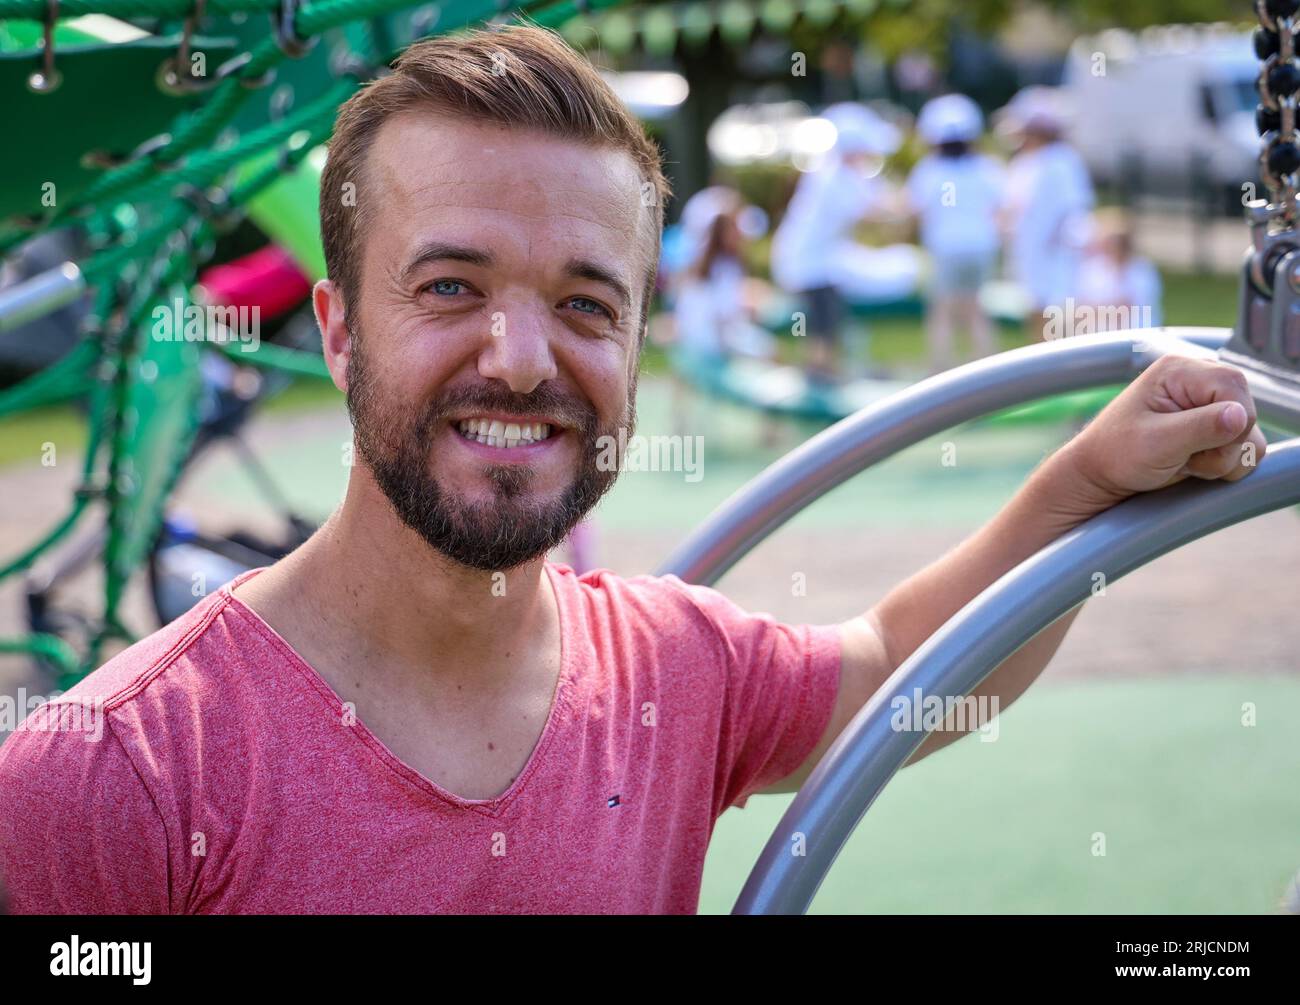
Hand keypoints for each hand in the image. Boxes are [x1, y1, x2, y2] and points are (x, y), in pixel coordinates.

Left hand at [1067, 354, 1267, 506]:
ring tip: (1182, 460)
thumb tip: (1241, 416)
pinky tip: (1191, 464)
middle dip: (1222, 447)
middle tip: (1182, 456)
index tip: (1196, 444)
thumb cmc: (1116, 454)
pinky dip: (1224, 466)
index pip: (1234, 387)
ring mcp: (1209, 407)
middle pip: (1248, 413)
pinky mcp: (1215, 430)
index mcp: (1180, 371)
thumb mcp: (1154, 442)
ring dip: (1222, 460)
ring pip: (1251, 437)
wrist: (1102, 476)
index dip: (1228, 422)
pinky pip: (1246, 450)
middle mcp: (1200, 382)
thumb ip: (1200, 428)